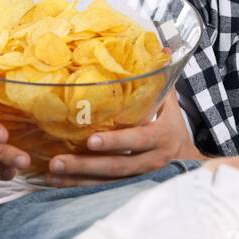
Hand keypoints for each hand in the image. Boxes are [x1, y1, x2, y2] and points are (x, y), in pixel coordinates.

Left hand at [45, 89, 210, 186]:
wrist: (187, 163)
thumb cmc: (172, 127)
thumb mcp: (170, 104)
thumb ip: (161, 78)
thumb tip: (161, 48)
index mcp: (161, 137)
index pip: (138, 140)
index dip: (116, 141)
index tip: (91, 140)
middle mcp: (150, 161)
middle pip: (116, 166)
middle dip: (86, 165)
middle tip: (57, 161)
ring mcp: (138, 177)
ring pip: (107, 182)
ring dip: (78, 179)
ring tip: (51, 173)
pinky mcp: (128, 187)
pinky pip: (103, 190)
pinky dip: (79, 187)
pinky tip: (56, 184)